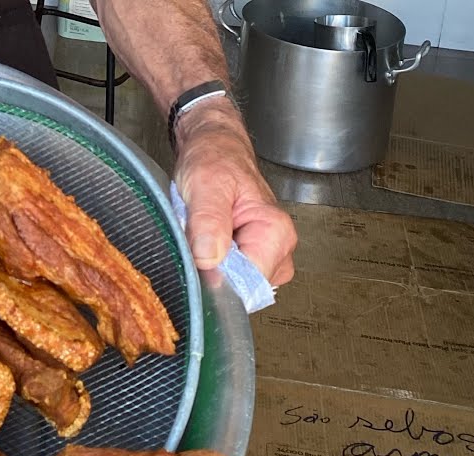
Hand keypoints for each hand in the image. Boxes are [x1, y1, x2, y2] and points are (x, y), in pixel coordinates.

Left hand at [173, 101, 296, 285]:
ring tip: (199, 235)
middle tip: (195, 239)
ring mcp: (265, 256)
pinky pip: (227, 278)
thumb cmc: (214, 159)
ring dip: (209, 268)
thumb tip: (209, 261)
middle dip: (212, 273)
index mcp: (275, 232)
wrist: (213, 147)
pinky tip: (202, 243)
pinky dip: (209, 265)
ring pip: (232, 286)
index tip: (196, 260)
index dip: (217, 279)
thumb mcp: (206, 185)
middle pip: (241, 289)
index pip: (249, 284)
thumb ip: (209, 222)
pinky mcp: (249, 259)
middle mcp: (278, 248)